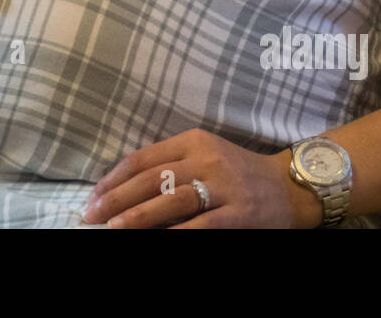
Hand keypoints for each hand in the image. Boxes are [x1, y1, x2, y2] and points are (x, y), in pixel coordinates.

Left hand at [81, 129, 321, 227]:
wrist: (288, 186)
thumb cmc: (237, 172)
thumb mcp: (204, 155)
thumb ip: (170, 165)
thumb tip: (122, 189)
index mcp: (193, 140)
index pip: (143, 159)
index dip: (114, 178)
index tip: (94, 197)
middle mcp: (206, 158)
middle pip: (152, 178)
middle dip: (117, 198)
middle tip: (92, 215)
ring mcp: (224, 185)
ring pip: (172, 199)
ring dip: (139, 215)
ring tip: (115, 228)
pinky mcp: (239, 212)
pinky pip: (202, 223)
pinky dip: (177, 232)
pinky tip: (157, 239)